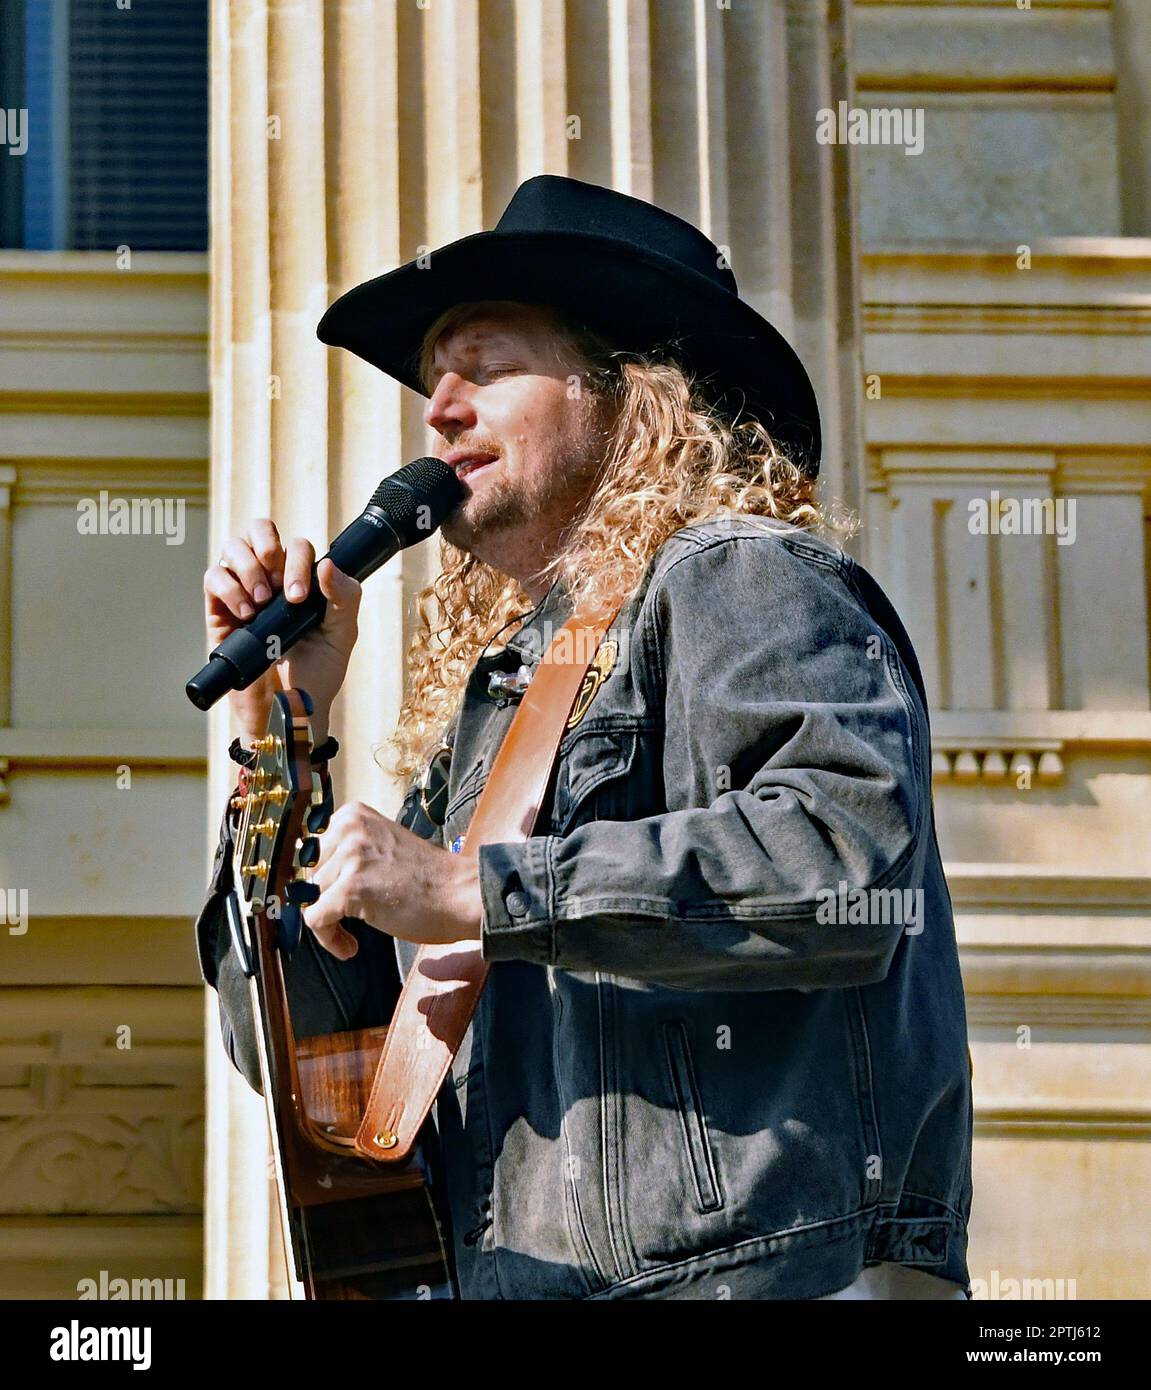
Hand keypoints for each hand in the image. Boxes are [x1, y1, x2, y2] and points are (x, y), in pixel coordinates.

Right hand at [203, 519, 360, 743]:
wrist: (289, 709)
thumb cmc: (318, 673)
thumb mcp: (343, 636)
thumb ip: (345, 598)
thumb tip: (328, 564)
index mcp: (301, 580)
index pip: (296, 545)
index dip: (298, 560)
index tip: (300, 597)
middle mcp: (270, 579)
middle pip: (258, 530)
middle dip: (267, 547)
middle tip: (277, 586)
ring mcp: (243, 592)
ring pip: (232, 548)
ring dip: (248, 569)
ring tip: (261, 604)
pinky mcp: (220, 612)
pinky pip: (213, 578)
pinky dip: (229, 589)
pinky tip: (246, 615)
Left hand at [301, 801, 483, 957]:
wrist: (460, 894)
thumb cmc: (429, 877)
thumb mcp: (382, 846)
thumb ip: (352, 851)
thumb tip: (311, 876)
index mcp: (354, 815)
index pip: (316, 850)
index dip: (328, 878)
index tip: (343, 894)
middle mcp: (349, 829)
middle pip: (312, 874)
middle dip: (329, 898)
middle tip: (354, 914)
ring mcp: (350, 858)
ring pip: (313, 897)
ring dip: (332, 922)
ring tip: (356, 932)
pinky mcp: (350, 889)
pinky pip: (316, 920)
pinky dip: (328, 939)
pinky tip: (349, 947)